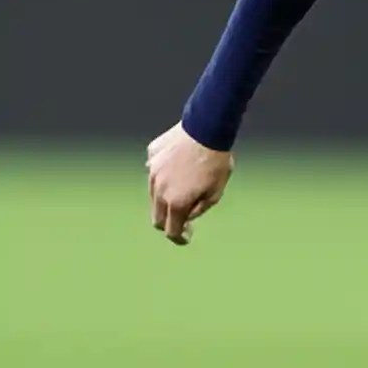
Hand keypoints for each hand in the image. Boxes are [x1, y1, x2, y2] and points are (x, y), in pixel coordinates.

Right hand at [146, 123, 233, 245]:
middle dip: (169, 222)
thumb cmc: (216, 162)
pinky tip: (180, 166)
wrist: (206, 129)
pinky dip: (164, 175)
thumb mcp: (215, 192)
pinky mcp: (151, 156)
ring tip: (184, 190)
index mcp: (176, 202)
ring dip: (166, 199)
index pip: (171, 231)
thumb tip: (187, 216)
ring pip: (153, 194)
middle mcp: (158, 189)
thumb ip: (199, 209)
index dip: (179, 238)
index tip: (186, 237)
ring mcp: (152, 171)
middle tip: (182, 220)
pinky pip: (155, 171)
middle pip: (157, 217)